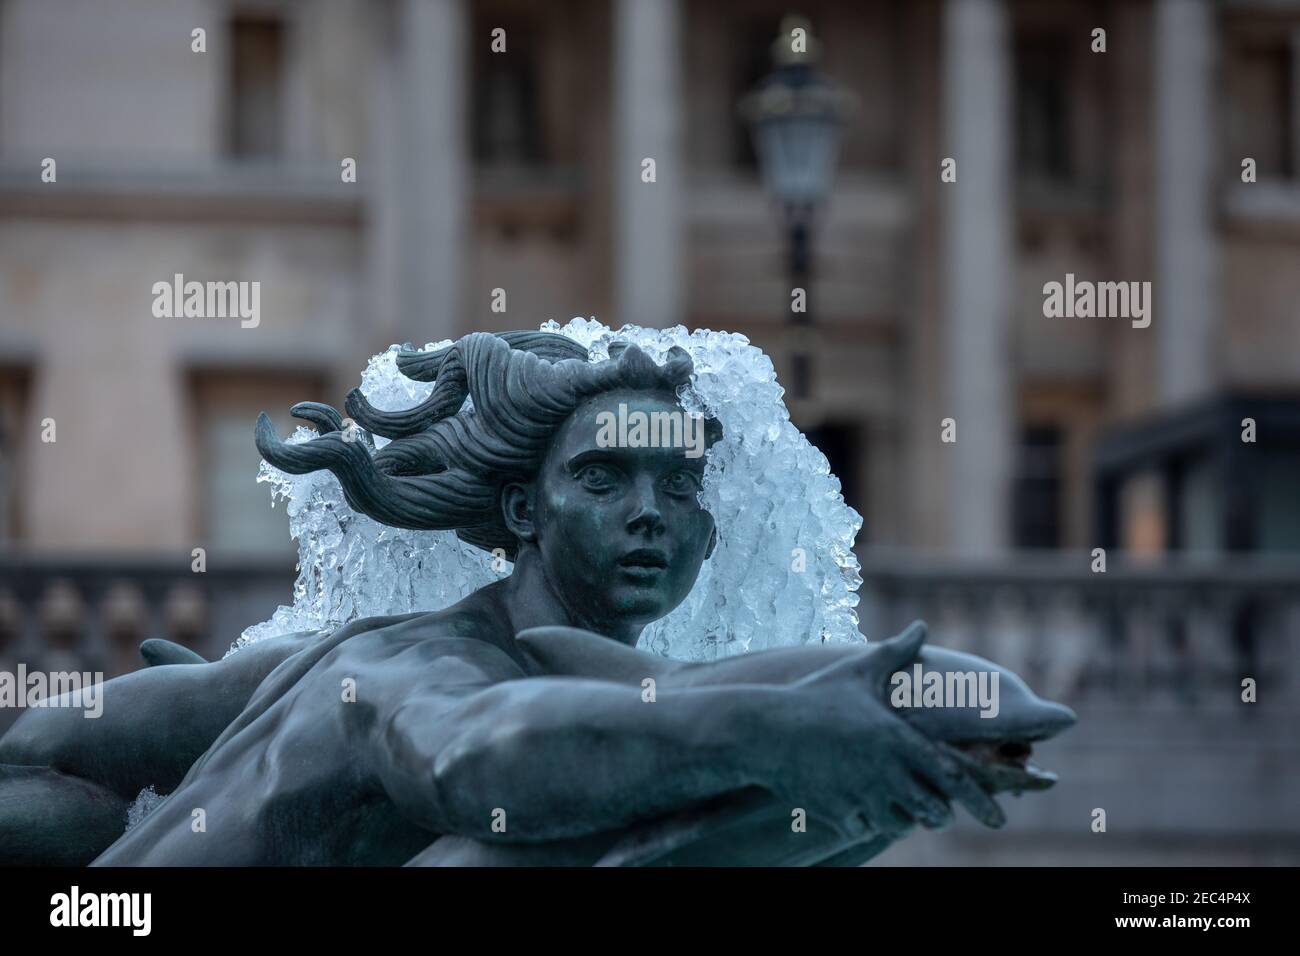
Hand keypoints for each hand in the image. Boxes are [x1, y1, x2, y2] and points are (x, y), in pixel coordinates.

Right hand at [768, 623, 1005, 840]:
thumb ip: (896, 653)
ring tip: (894, 804)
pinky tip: (856, 807)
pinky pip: (864, 828)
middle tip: (935, 810)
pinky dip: (865, 822)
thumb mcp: (857, 672)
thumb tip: (921, 626)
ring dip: (901, 818)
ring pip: (900, 824)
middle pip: (932, 810)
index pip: (953, 776)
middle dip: (937, 812)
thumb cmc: (813, 697)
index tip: (1001, 818)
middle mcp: (885, 770)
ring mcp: (860, 794)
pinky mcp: (836, 811)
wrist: (762, 729)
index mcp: (897, 738)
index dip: (982, 799)